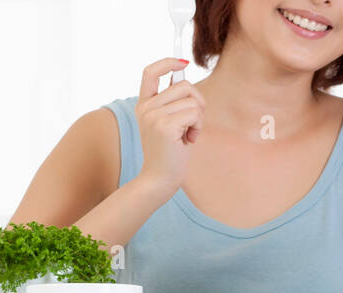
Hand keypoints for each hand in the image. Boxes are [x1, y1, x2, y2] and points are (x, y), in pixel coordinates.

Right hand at [134, 57, 205, 197]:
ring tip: (189, 134)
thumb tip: (182, 70)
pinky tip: (190, 140)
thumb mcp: (169, 122)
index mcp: (144, 105)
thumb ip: (173, 100)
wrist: (159, 180)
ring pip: (191, 99)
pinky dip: (198, 126)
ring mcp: (153, 116)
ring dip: (198, 117)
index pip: (150, 71)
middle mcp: (146, 107)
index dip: (167, 62)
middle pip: (183, 85)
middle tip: (194, 123)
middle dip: (197, 102)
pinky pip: (194, 113)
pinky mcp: (165, 126)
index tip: (183, 63)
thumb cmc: (169, 154)